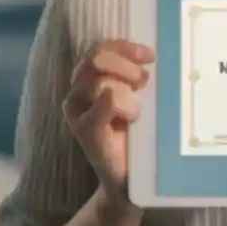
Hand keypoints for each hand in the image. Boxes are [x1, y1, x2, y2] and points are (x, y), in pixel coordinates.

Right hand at [62, 39, 153, 206]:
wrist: (128, 178)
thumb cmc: (134, 134)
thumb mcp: (134, 96)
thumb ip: (132, 75)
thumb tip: (149, 55)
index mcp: (87, 78)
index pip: (99, 48)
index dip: (124, 47)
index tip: (149, 56)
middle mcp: (77, 91)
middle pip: (96, 59)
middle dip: (124, 66)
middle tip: (142, 83)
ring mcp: (77, 110)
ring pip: (99, 81)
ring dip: (126, 91)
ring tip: (136, 112)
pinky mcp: (84, 130)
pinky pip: (102, 104)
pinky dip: (118, 104)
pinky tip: (131, 116)